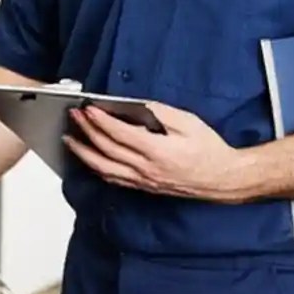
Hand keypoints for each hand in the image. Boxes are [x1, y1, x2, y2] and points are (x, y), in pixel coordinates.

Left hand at [63, 103, 252, 202]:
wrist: (223, 179)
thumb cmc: (209, 149)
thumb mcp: (188, 122)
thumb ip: (160, 113)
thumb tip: (136, 105)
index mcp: (157, 151)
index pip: (119, 135)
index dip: (100, 121)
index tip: (87, 109)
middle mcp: (146, 169)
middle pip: (107, 151)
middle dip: (86, 131)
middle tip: (73, 116)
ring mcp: (143, 181)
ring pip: (105, 169)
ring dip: (84, 153)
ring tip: (70, 139)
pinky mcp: (144, 187)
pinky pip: (114, 179)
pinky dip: (97, 168)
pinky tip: (89, 158)